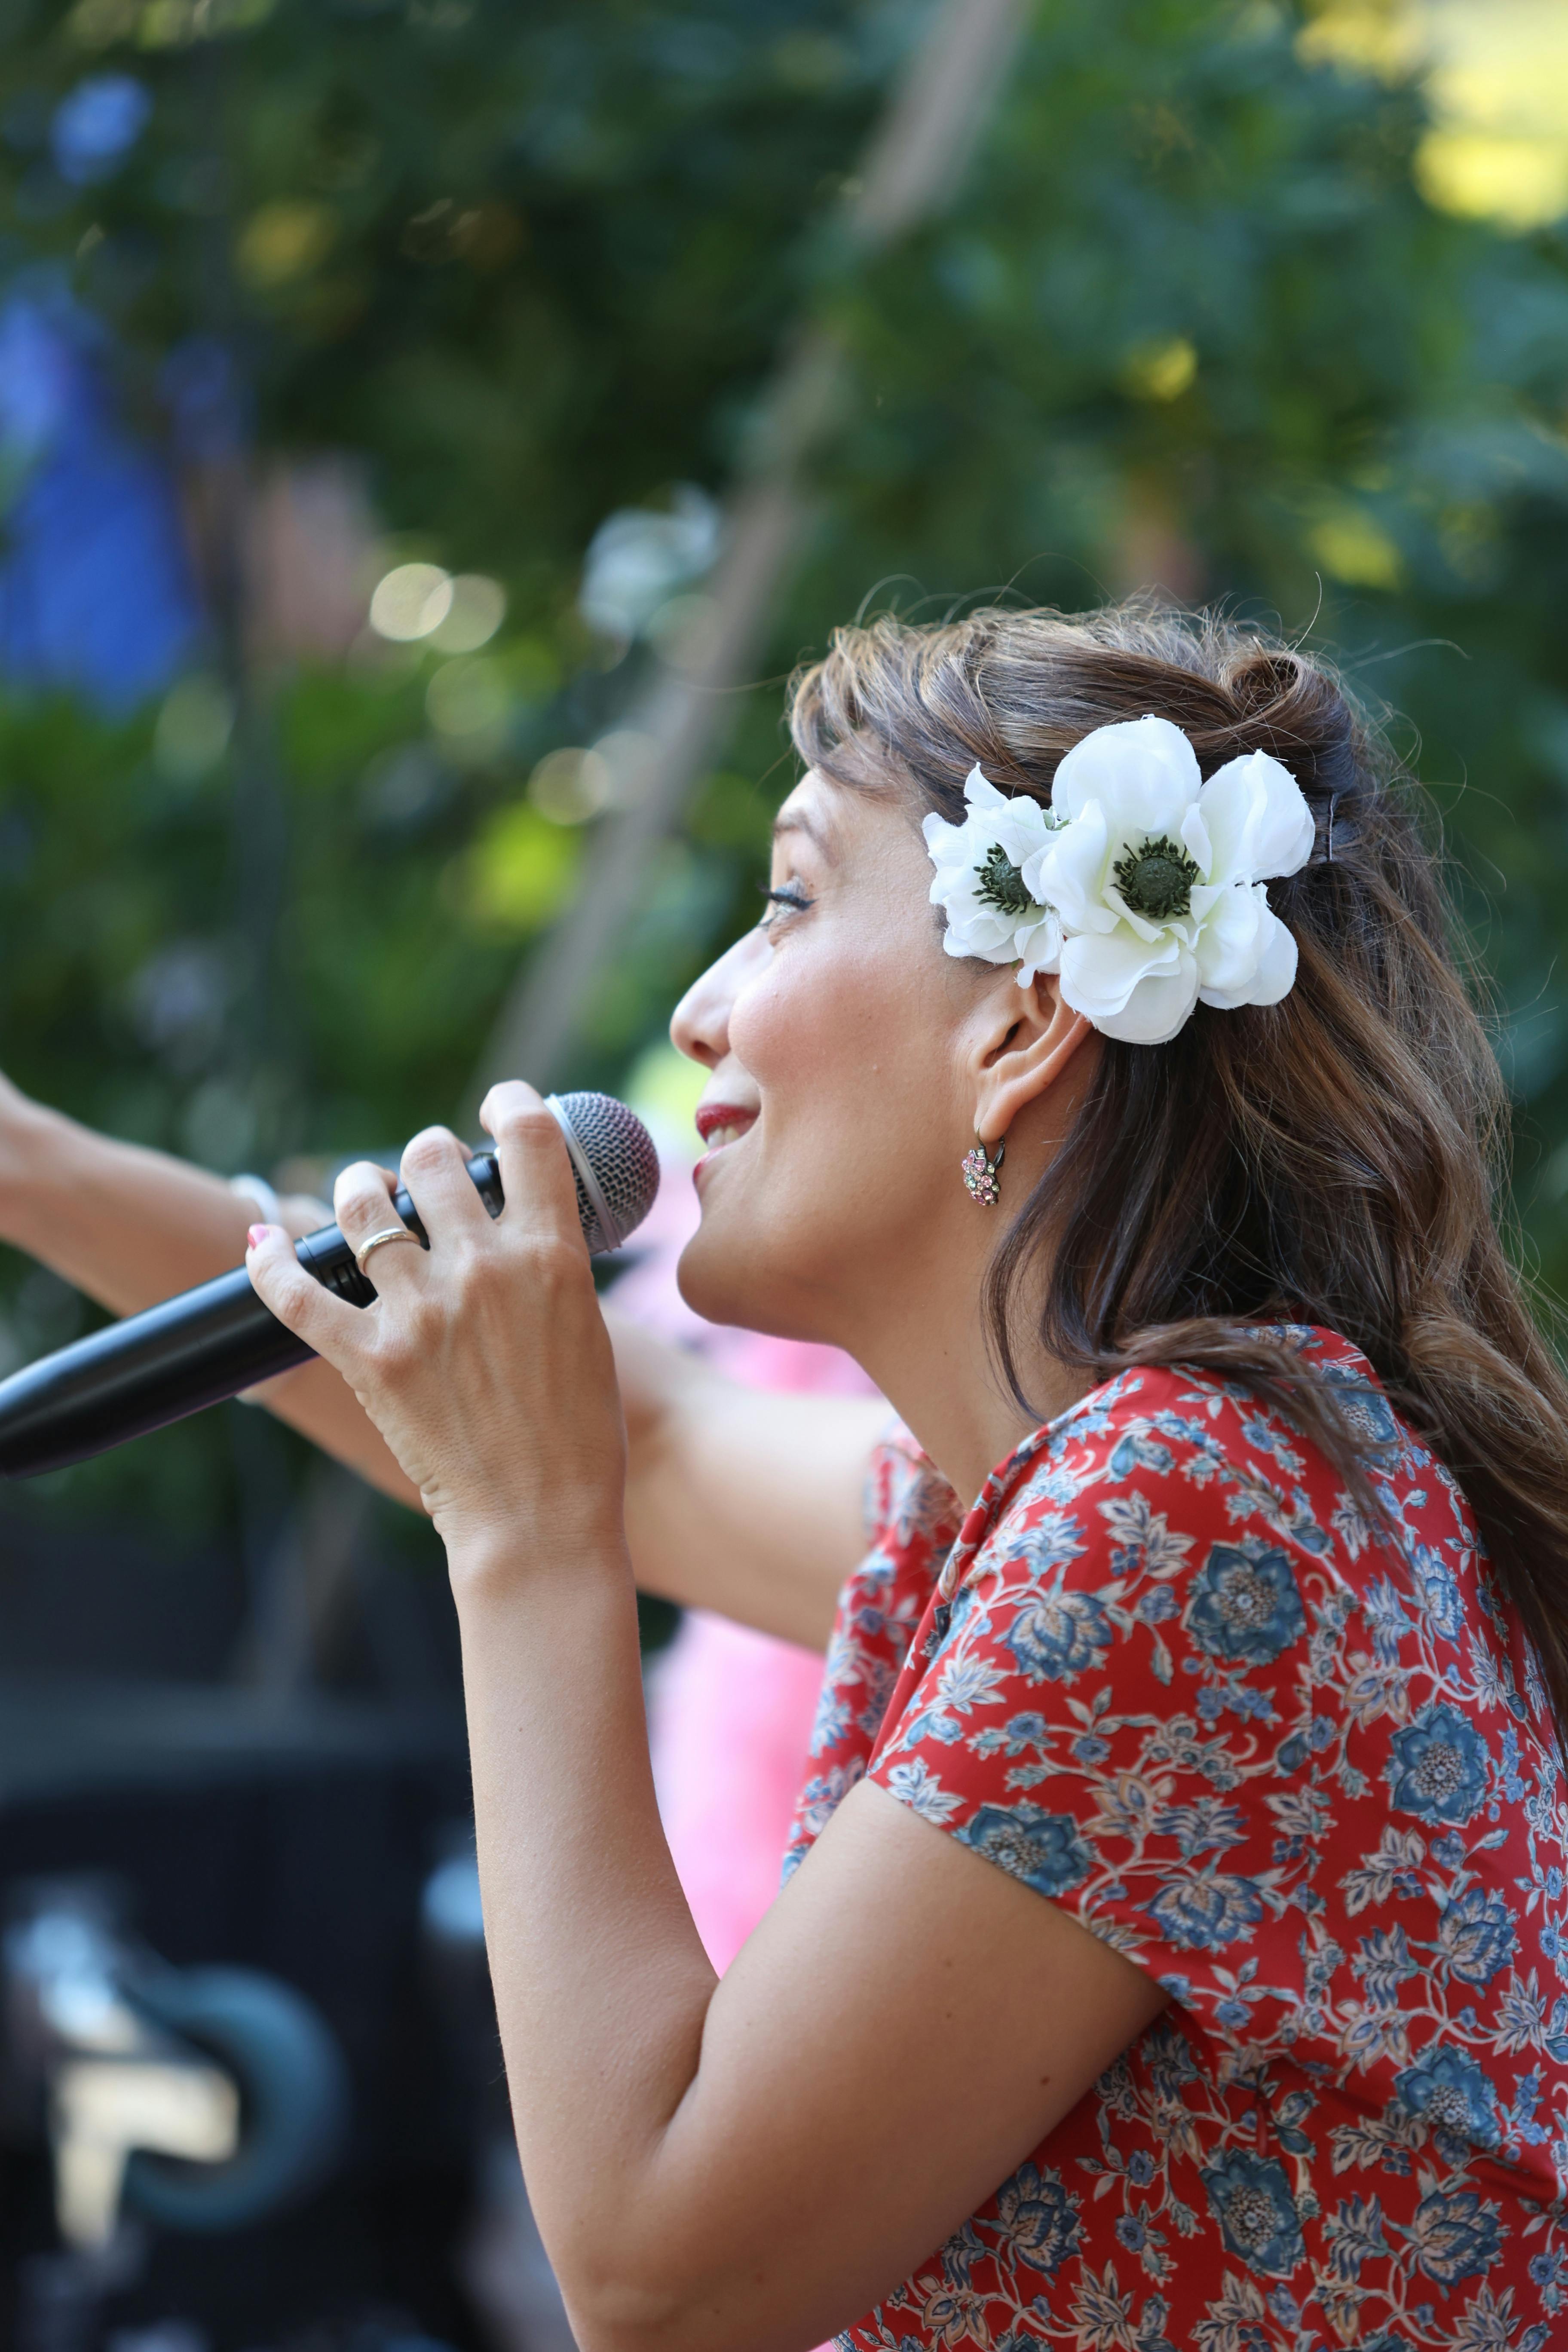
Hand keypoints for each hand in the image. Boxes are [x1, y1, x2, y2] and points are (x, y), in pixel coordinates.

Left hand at [244, 1082, 625, 1563]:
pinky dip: (269, 1264)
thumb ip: (549, 1269)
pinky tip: (258, 1245)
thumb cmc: (581, 1435)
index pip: (527, 1137)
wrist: (542, 1519)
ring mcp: (421, 1312)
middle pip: (432, 1162)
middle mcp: (483, 1269)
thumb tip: (518, 1229)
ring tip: (362, 1193)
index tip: (497, 1106)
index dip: (509, 1103)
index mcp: (551, 1256)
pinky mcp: (372, 1359)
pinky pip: (298, 1293)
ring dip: (359, 1190)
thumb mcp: (587, 1328)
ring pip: (364, 1208)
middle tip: (421, 1171)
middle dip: (424, 1155)